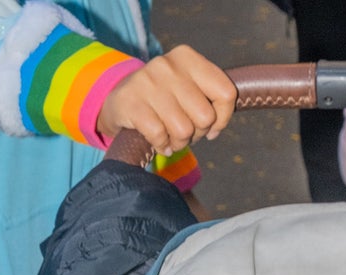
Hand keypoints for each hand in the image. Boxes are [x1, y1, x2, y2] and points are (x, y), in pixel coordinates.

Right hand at [97, 45, 235, 153]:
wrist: (119, 100)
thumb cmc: (163, 100)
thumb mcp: (188, 89)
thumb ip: (210, 98)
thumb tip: (219, 124)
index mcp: (187, 58)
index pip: (226, 93)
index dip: (223, 118)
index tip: (212, 127)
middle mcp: (168, 65)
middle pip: (205, 117)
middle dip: (198, 133)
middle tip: (184, 130)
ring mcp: (148, 82)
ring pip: (184, 131)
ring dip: (178, 142)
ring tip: (169, 136)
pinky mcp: (131, 102)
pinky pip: (160, 136)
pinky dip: (161, 145)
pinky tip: (157, 141)